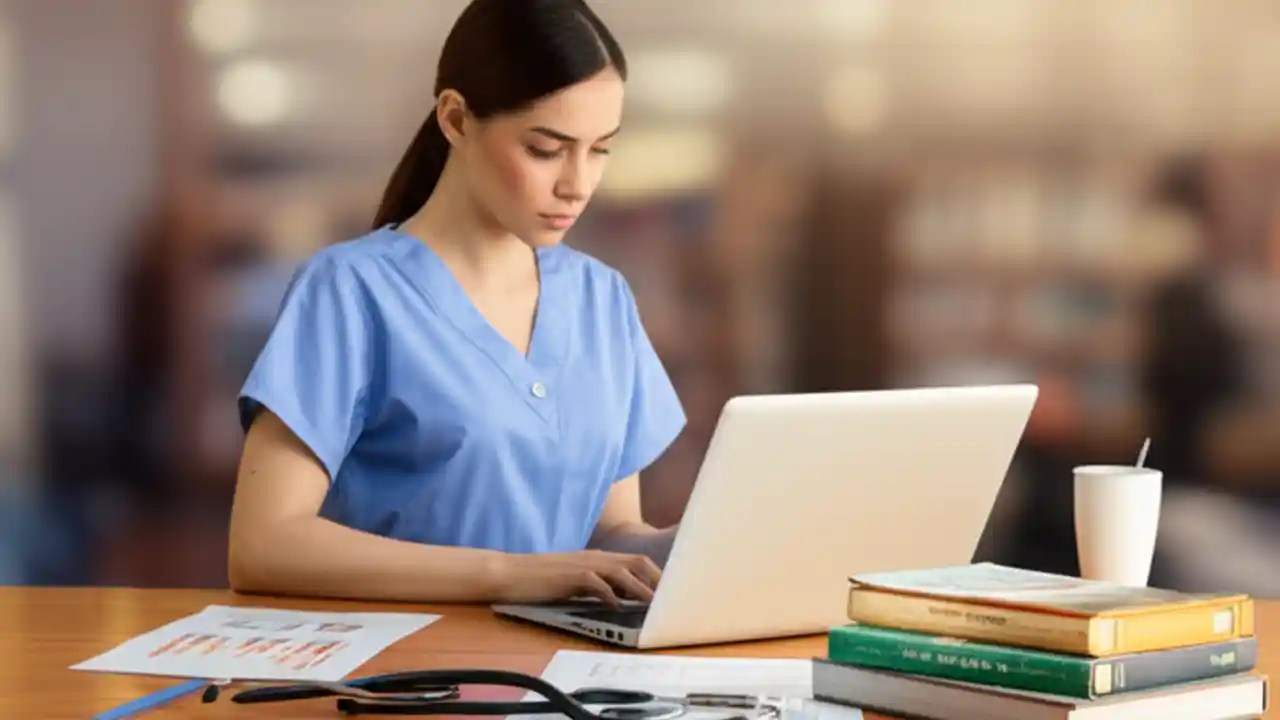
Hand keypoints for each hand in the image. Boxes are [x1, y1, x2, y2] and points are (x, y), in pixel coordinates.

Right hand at [495, 549, 661, 605]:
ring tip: (653, 604)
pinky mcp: (570, 576)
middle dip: (656, 579)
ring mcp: (583, 565)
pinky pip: (597, 583)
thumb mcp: (576, 579)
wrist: (511, 572)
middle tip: (670, 599)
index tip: (670, 591)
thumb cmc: (543, 579)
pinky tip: (616, 605)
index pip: (636, 561)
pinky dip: (610, 594)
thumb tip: (621, 597)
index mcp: (599, 558)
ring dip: (640, 588)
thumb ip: (599, 584)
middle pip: (636, 562)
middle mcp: (596, 558)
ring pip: (622, 571)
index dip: (656, 574)